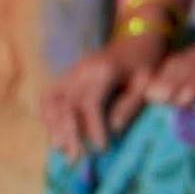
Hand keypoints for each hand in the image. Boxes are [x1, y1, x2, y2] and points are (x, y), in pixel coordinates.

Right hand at [38, 30, 163, 152]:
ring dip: (54, 126)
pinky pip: (50, 95)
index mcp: (103, 71)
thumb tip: (113, 129)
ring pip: (52, 100)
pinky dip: (49, 115)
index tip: (102, 149)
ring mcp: (72, 72)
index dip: (93, 127)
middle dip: (69, 134)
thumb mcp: (146, 83)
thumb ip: (129, 105)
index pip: (90, 103)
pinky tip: (54, 133)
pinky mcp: (68, 76)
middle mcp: (81, 71)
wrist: (136, 34)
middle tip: (74, 159)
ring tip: (60, 150)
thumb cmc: (145, 61)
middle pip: (66, 104)